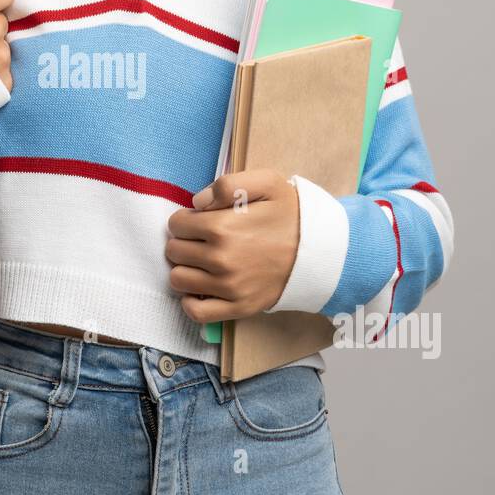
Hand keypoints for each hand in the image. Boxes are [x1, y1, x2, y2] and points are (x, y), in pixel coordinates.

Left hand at [164, 169, 299, 322]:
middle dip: (184, 242)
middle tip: (203, 240)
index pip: (176, 224)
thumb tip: (196, 203)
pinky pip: (196, 312)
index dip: (186, 220)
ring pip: (178, 279)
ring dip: (185, 269)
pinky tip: (201, 288)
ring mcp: (228, 287)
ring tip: (203, 262)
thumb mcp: (267, 182)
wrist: (321, 250)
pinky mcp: (237, 307)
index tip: (201, 221)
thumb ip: (226, 184)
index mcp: (221, 227)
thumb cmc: (291, 214)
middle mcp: (220, 259)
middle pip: (174, 251)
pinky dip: (191, 301)